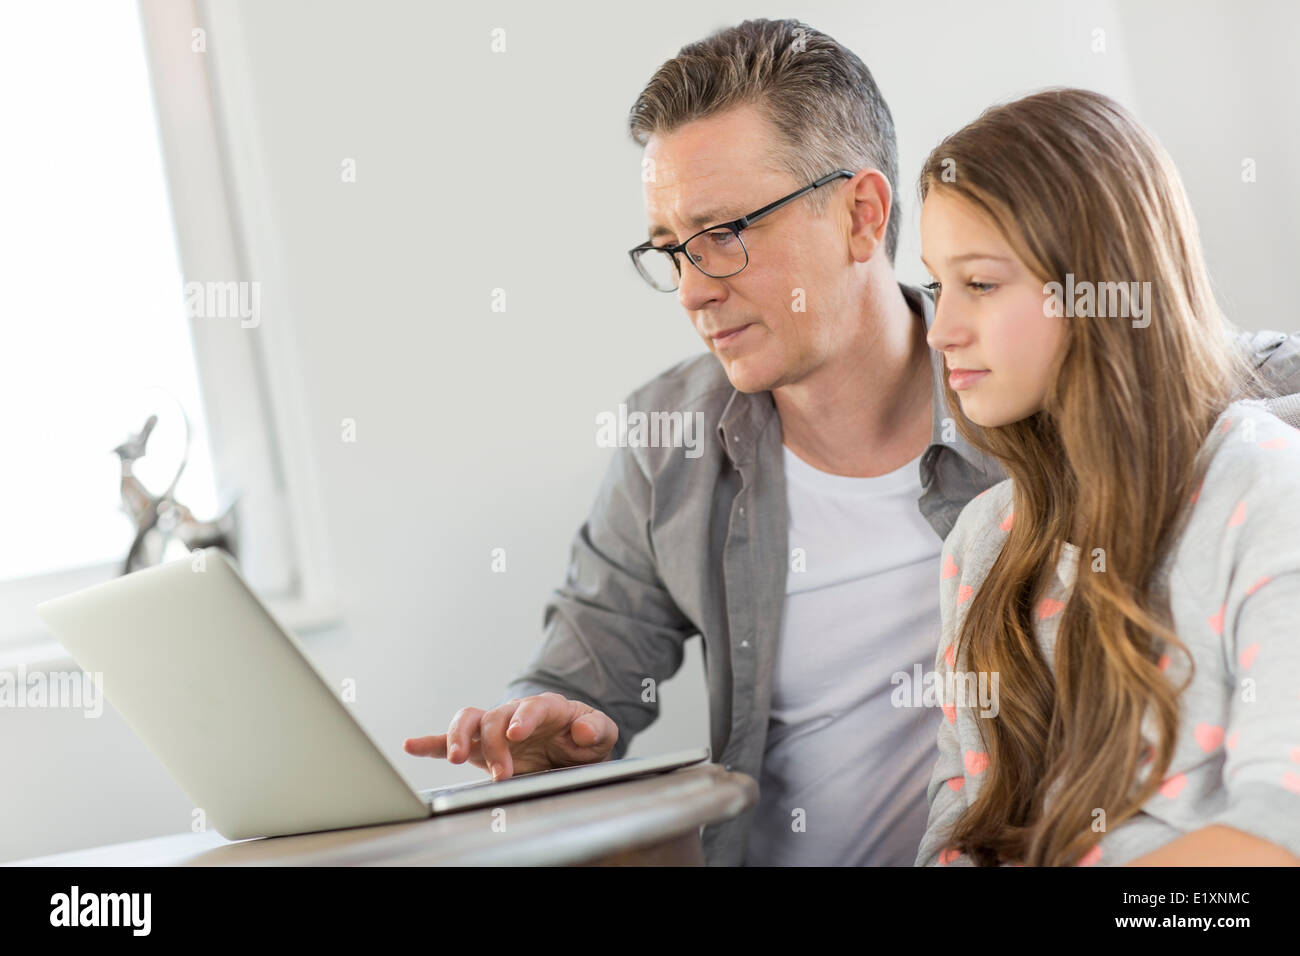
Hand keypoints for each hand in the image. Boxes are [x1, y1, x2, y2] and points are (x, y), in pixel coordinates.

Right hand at [403, 692, 617, 780]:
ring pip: (469, 720)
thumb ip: (597, 729)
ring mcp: (495, 728)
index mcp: (547, 708)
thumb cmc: (584, 737)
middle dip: (495, 744)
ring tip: (457, 759)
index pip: (532, 706)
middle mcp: (515, 713)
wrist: (571, 745)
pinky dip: (431, 742)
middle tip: (502, 773)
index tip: (516, 734)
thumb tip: (582, 729)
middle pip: (495, 717)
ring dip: (459, 737)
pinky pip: (451, 739)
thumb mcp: (602, 735)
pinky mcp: (480, 746)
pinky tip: (412, 745)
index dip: (522, 718)